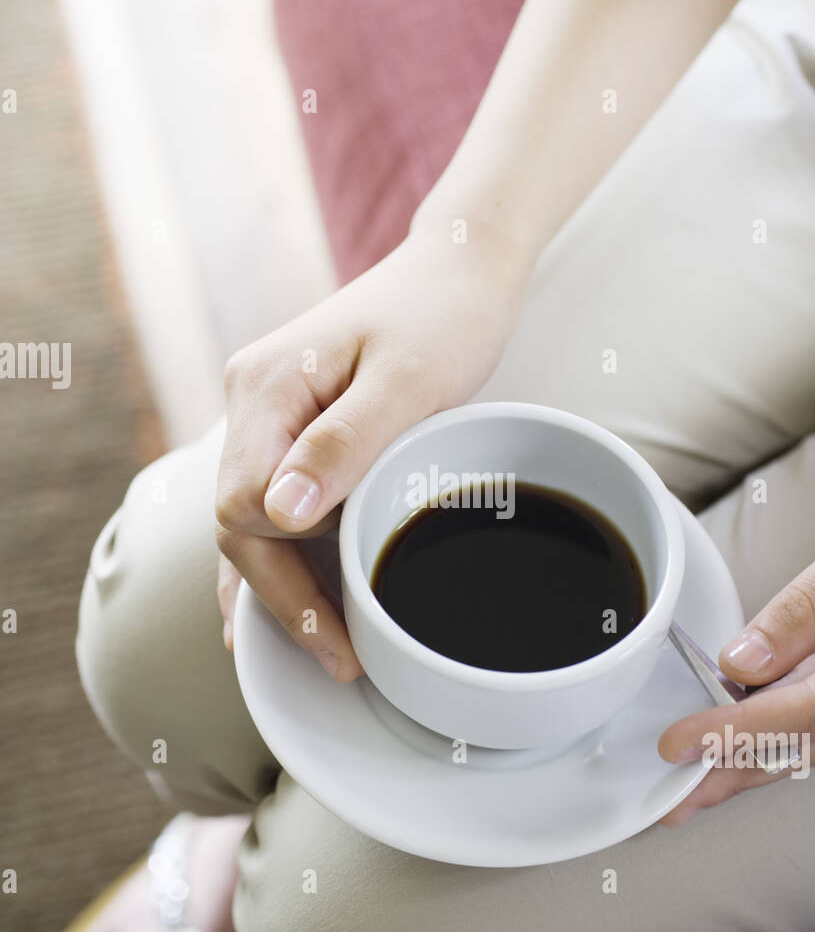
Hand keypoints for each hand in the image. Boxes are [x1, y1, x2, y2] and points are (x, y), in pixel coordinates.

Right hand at [215, 228, 525, 675]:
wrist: (459, 271)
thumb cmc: (444, 318)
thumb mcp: (407, 382)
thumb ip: (342, 445)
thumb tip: (277, 516)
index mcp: (265, 389)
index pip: (243, 506)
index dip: (285, 572)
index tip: (342, 624)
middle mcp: (251, 404)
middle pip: (238, 524)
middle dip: (285, 597)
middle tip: (342, 659)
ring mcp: (268, 417)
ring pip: (251, 523)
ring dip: (283, 588)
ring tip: (321, 653)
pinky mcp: (295, 429)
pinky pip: (273, 505)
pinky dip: (285, 558)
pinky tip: (290, 606)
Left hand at [658, 437, 814, 823]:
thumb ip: (813, 603)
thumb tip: (743, 661)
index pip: (813, 710)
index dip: (738, 734)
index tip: (681, 747)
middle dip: (739, 769)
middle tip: (672, 799)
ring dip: (756, 750)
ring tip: (696, 773)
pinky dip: (782, 711)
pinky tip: (740, 720)